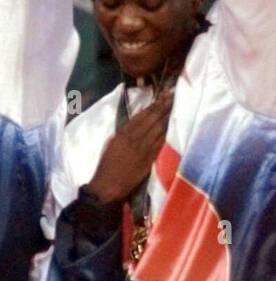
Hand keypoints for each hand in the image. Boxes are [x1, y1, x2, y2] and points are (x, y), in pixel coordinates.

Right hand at [86, 90, 172, 205]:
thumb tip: (135, 123)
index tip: (163, 96)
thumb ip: (123, 133)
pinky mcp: (149, 159)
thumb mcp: (110, 144)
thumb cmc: (106, 165)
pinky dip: (166, 133)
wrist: (108, 185)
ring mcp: (143, 149)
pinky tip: (171, 126)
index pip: (141, 116)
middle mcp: (134, 139)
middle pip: (152, 120)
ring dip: (166, 117)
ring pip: (158, 129)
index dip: (153, 105)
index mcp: (122, 134)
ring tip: (175, 106)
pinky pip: (159, 143)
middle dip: (163, 107)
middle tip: (173, 95)